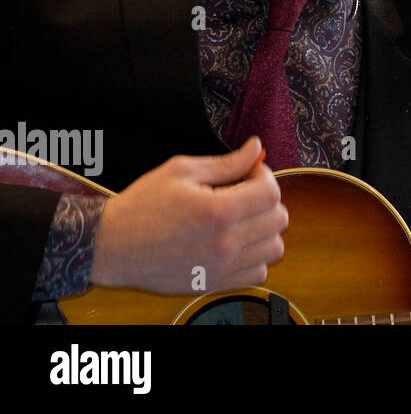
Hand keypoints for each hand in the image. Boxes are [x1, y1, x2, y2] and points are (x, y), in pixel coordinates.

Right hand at [91, 137, 288, 293]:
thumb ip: (227, 162)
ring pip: (274, 247)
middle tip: (245, 193)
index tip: (249, 172)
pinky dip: (256, 257)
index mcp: (218, 211)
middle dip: (266, 200)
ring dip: (265, 229)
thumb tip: (256, 148)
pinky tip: (237, 243)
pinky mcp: (214, 284)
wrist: (111, 246)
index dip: (264, 175)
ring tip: (243, 219)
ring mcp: (221, 267)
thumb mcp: (181, 171)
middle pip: (278, 219)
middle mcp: (225, 243)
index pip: (271, 191)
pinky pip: (258, 273)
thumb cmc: (142, 206)